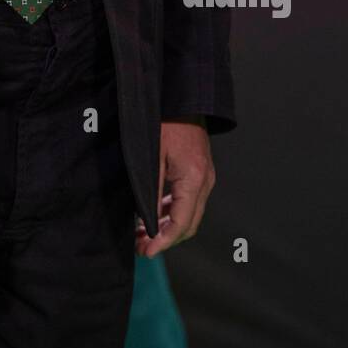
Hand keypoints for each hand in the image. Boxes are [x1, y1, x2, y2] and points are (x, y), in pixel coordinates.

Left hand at [134, 116, 214, 257]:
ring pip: (190, 213)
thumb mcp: (152, 157)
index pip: (181, 224)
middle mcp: (205, 181)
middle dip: (165, 239)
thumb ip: (151, 191)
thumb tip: (146, 221)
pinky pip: (189, 199)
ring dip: (169, 226)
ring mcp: (206, 176)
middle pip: (189, 224)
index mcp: (194, 179)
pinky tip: (155, 213)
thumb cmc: (165, 121)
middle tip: (141, 247)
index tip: (147, 252)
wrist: (183, 96)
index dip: (163, 242)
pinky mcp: (201, 170)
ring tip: (143, 233)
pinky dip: (173, 211)